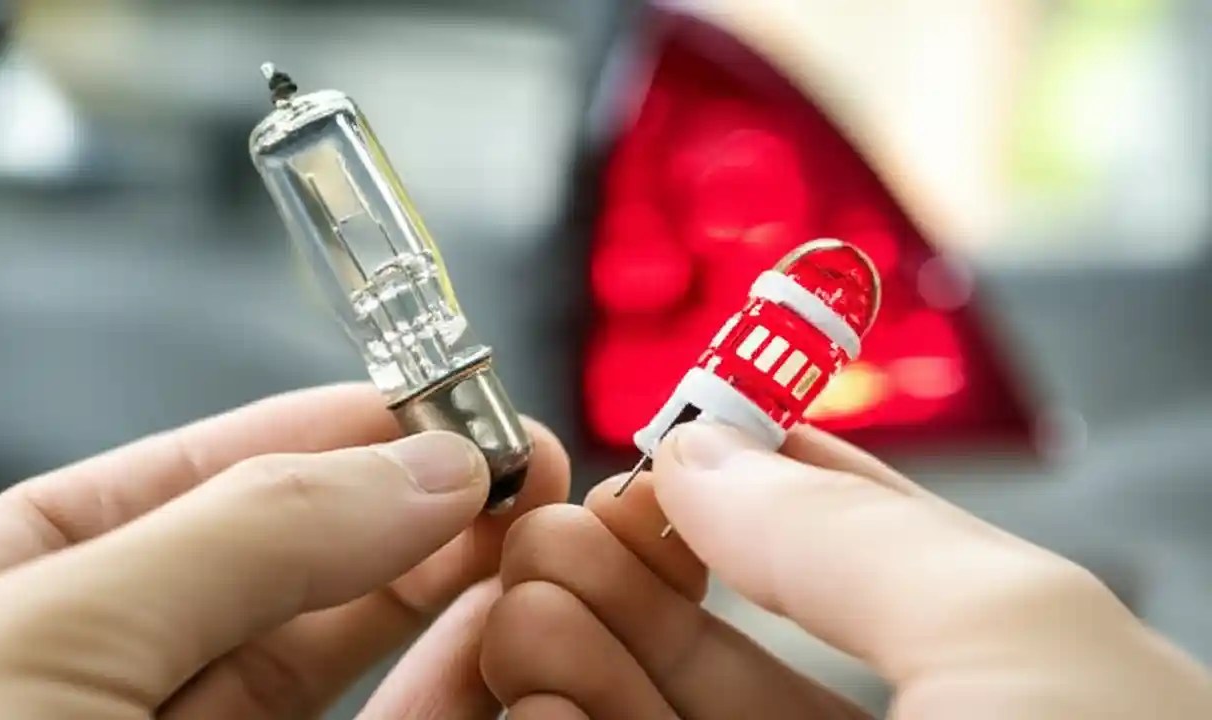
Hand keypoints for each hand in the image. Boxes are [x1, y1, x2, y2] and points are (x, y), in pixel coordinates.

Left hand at [0, 383, 568, 718]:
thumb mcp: (47, 649)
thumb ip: (240, 538)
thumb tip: (417, 463)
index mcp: (3, 605)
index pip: (178, 483)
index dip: (312, 434)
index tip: (432, 408)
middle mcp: (98, 683)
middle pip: (275, 563)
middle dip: (398, 505)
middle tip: (513, 464)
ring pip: (333, 659)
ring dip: (440, 594)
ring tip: (529, 539)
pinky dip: (445, 694)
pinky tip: (496, 646)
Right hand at [481, 422, 1211, 718]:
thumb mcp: (1012, 641)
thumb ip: (851, 535)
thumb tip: (706, 454)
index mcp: (995, 694)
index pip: (844, 565)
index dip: (745, 495)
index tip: (660, 453)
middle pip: (731, 657)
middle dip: (631, 574)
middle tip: (555, 529)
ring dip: (579, 656)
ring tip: (528, 601)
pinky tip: (538, 705)